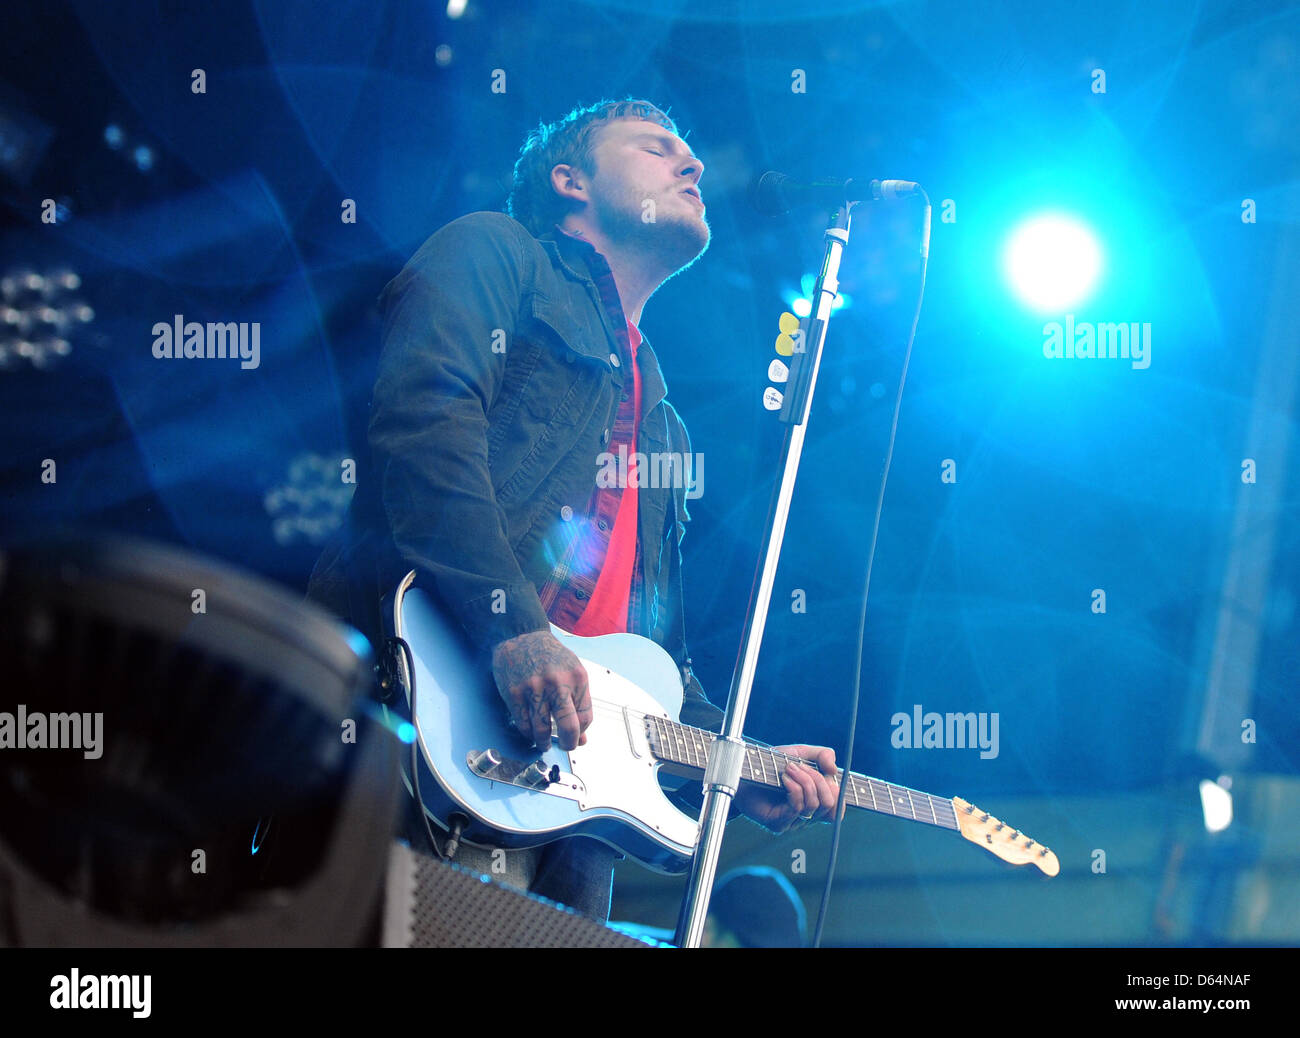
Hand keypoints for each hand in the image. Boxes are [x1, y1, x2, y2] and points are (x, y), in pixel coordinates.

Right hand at [491, 630, 592, 750]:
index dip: (581, 732)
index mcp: (577, 678)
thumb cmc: (548, 655)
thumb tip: (582, 736)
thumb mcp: (572, 672)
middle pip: (569, 727)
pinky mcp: (515, 694)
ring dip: (544, 743)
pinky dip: (528, 733)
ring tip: (544, 743)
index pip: (586, 717)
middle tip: (566, 746)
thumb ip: (578, 702)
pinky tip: (531, 732)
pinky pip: (523, 724)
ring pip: (542, 730)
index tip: (577, 736)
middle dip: (569, 744)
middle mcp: (558, 683)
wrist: (521, 636)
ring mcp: (534, 689)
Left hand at [733, 744, 840, 834]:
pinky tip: (785, 778)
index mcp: (814, 804)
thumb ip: (822, 755)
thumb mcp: (801, 753)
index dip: (838, 792)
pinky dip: (794, 788)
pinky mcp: (778, 824)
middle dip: (818, 780)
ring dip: (804, 780)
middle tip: (800, 766)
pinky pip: (797, 807)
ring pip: (813, 804)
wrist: (744, 769)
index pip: (837, 810)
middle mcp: (805, 817)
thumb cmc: (771, 764)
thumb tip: (834, 769)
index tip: (827, 773)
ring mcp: (792, 822)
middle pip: (828, 804)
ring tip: (789, 769)